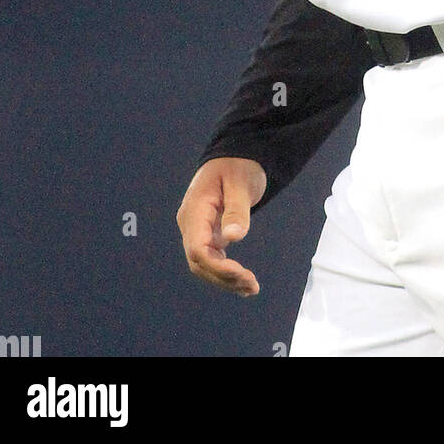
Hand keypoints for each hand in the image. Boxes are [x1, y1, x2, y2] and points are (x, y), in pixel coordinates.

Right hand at [176, 157, 267, 296]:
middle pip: (199, 262)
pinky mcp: (207, 234)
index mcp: (195, 210)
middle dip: (223, 277)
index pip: (197, 249)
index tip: (241, 274)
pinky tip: (243, 283)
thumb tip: (233, 237)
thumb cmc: (239, 165)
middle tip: (252, 285)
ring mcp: (197, 229)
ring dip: (226, 279)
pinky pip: (211, 258)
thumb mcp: (241, 183)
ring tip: (252, 288)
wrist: (235, 155)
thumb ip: (237, 210)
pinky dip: (226, 272)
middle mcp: (190, 223)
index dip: (217, 267)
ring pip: (204, 265)